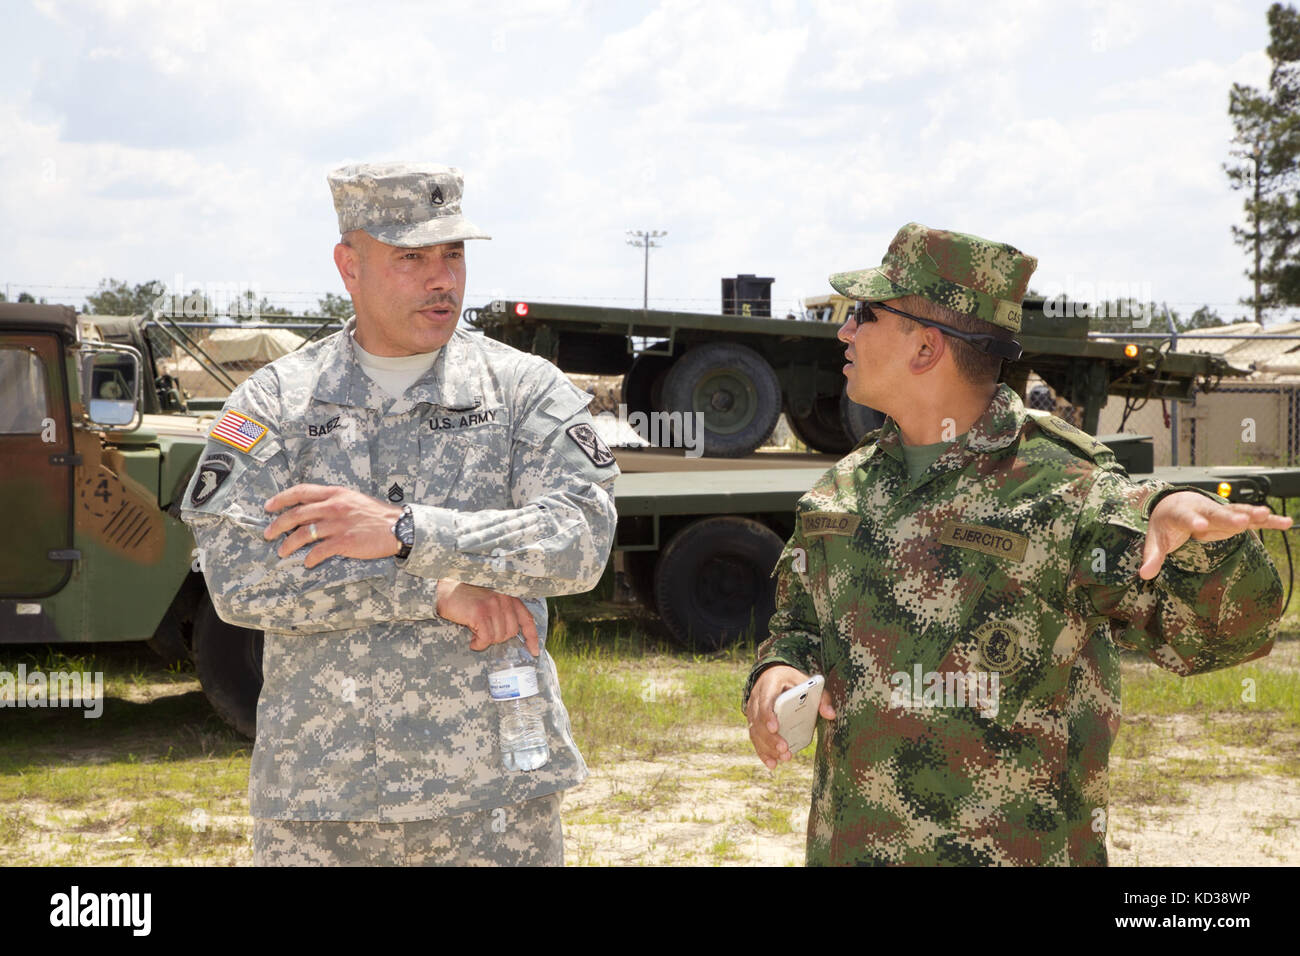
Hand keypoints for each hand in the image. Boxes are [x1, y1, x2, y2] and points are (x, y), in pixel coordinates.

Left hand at [263, 484, 403, 568]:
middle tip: (267, 534)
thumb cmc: (376, 515)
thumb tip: (310, 509)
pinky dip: (310, 558)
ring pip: (304, 534)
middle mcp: (334, 506)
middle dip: (278, 525)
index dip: (281, 499)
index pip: (301, 492)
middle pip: (297, 514)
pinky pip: (320, 551)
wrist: (398, 527)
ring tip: (282, 552)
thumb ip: (332, 500)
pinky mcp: (345, 542)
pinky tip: (307, 563)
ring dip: (289, 544)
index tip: (268, 507)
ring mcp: (339, 525)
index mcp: (335, 493)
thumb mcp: (353, 499)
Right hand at [436, 579, 540, 655]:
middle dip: (497, 638)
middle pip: (511, 632)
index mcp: (509, 596)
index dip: (532, 637)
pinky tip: (472, 640)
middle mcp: (504, 599)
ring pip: (498, 636)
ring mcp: (492, 605)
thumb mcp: (489, 601)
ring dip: (486, 640)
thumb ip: (503, 612)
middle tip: (483, 633)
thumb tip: (512, 635)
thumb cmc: (466, 599)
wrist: (444, 591)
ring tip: (475, 633)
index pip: (526, 619)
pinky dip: (479, 644)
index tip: (534, 651)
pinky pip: (486, 638)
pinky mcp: (480, 613)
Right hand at [746, 664, 834, 769]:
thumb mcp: (809, 683)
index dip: (768, 715)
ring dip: (768, 747)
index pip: (766, 700)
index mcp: (770, 683)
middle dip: (770, 737)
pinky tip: (772, 764)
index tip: (776, 728)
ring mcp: (752, 709)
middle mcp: (757, 696)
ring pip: (755, 731)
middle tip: (784, 749)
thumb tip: (830, 715)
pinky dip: (763, 752)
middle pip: (758, 720)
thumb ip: (821, 698)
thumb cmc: (794, 681)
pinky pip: (755, 738)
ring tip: (784, 757)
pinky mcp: (753, 720)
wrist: (773, 675)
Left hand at [1141, 491, 1292, 579]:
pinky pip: (1252, 519)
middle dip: (1227, 516)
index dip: (1193, 522)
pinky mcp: (1233, 518)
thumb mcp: (1156, 540)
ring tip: (1266, 515)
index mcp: (1180, 514)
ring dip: (1251, 513)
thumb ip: (1153, 556)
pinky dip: (1268, 521)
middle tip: (1241, 520)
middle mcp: (1203, 510)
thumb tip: (1144, 575)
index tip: (1200, 526)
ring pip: (1236, 511)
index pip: (1186, 518)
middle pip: (1215, 512)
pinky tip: (1286, 523)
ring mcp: (1220, 512)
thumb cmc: (1166, 525)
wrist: (1176, 505)